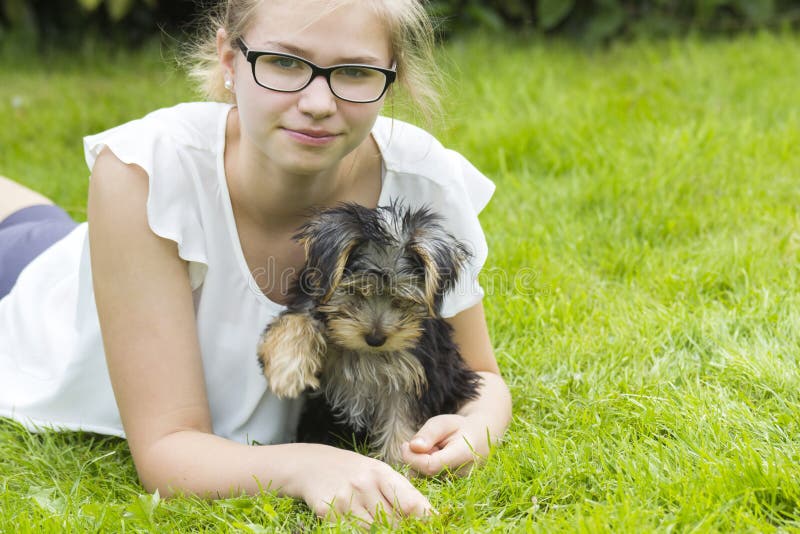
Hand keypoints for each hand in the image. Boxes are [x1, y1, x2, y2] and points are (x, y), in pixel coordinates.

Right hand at [292, 444, 433, 524]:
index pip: (411, 502)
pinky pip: (351, 531)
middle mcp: (365, 484)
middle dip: (400, 529)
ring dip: (378, 531)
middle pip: (394, 522)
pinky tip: (353, 520)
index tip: (436, 526)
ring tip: (375, 520)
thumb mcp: (376, 472)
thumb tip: (425, 516)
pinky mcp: (329, 511)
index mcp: (381, 473)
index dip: (426, 518)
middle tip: (399, 525)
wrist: (311, 465)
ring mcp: (347, 498)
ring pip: (373, 529)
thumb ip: (398, 492)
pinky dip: (356, 530)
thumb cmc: (351, 471)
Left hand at [401, 414, 490, 475]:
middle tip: (422, 445)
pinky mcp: (449, 489)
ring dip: (418, 465)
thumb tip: (413, 447)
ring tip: (430, 452)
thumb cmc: (458, 429)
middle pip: (424, 476)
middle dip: (415, 460)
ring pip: (424, 480)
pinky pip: (427, 483)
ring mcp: (456, 484)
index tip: (405, 444)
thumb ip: (428, 433)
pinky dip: (423, 471)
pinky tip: (431, 461)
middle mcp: (461, 475)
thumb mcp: (443, 423)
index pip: (430, 466)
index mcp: (463, 456)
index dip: (412, 457)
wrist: (477, 440)